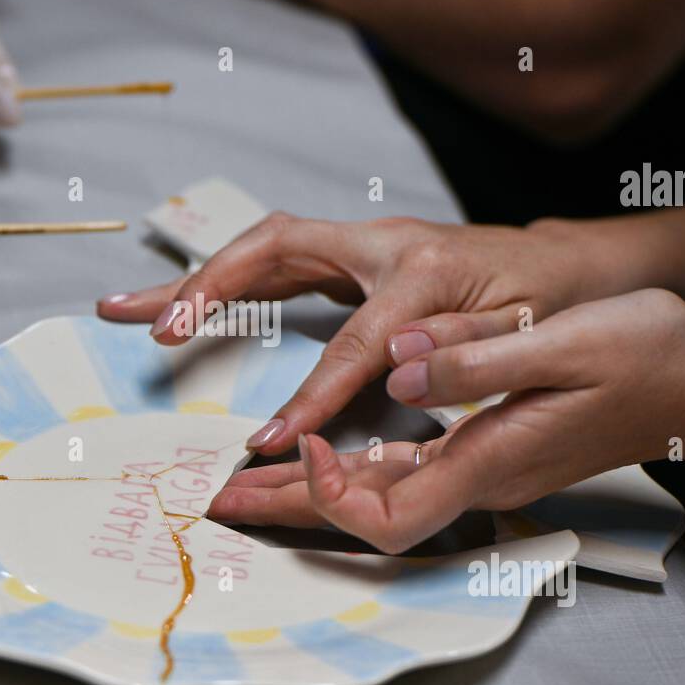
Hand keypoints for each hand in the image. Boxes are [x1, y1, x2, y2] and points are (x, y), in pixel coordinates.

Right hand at [100, 212, 632, 453]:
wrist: (560, 263)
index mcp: (424, 267)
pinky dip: (220, 285)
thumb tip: (401, 369)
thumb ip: (462, 349)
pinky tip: (181, 306)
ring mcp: (357, 245)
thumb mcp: (524, 333)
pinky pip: (271, 267)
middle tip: (151, 329)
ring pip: (259, 252)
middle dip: (206, 288)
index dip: (312, 391)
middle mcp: (380, 243)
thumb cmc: (544, 303)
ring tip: (124, 308)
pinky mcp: (346, 258)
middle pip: (273, 251)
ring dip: (190, 280)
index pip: (353, 337)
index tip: (270, 441)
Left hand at [210, 289, 684, 552]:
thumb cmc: (646, 358)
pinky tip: (325, 451)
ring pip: (377, 495)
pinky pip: (404, 470)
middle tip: (218, 498)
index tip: (298, 441)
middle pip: (363, 517)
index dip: (329, 493)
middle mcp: (479, 475)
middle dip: (288, 508)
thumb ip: (476, 362)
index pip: (384, 516)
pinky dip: (353, 466)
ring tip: (249, 479)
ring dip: (310, 487)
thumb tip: (401, 367)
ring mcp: (484, 468)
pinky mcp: (487, 449)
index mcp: (489, 458)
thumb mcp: (560, 343)